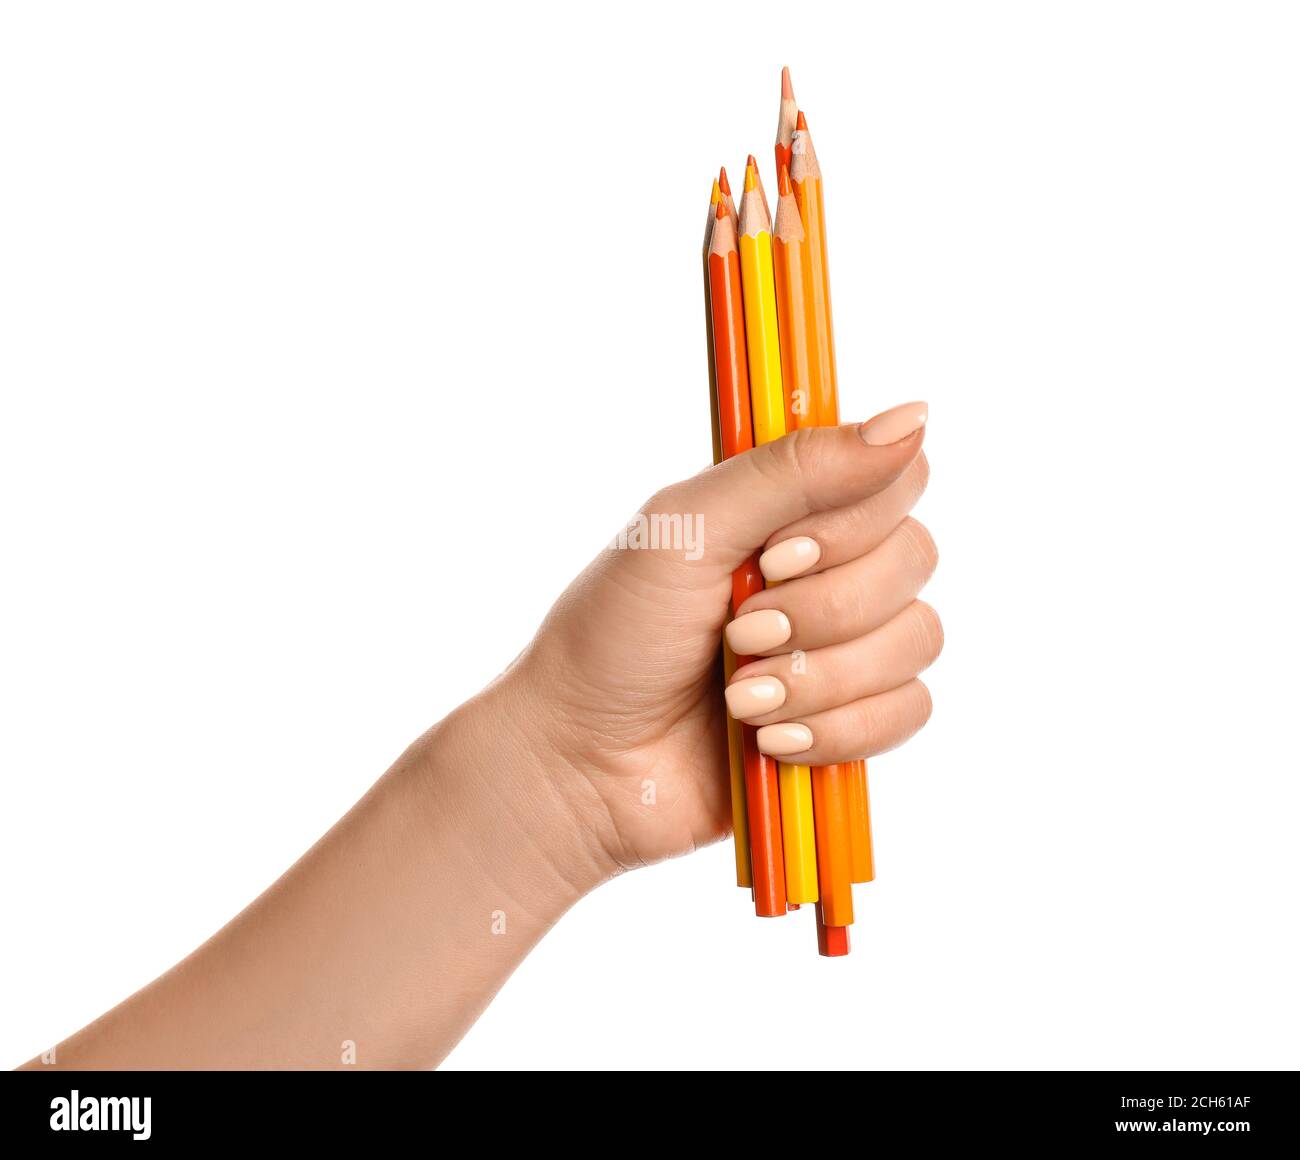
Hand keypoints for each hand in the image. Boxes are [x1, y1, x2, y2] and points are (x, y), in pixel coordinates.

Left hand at [508, 401, 940, 876]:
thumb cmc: (615, 634)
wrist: (582, 761)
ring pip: (917, 639)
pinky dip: (839, 730)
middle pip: (914, 558)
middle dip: (820, 610)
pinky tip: (770, 742)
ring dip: (821, 677)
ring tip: (740, 700)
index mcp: (790, 508)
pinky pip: (909, 711)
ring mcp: (845, 646)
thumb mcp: (689, 529)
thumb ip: (794, 470)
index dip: (852, 521)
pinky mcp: (853, 721)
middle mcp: (829, 568)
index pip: (895, 477)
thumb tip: (913, 418)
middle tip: (737, 633)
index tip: (773, 555)